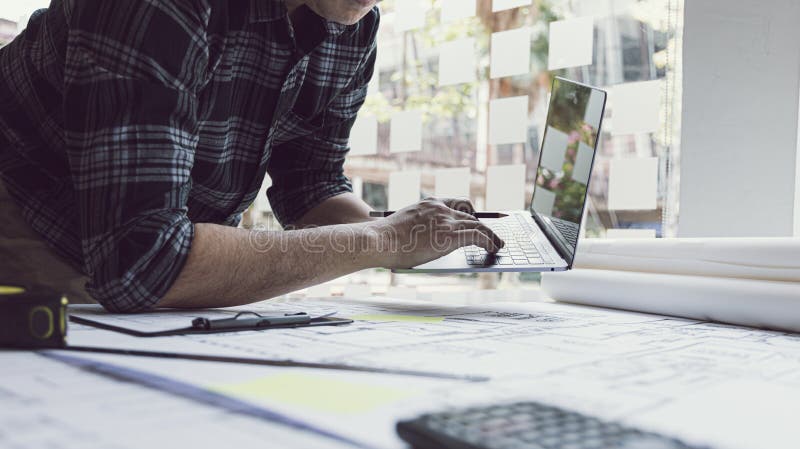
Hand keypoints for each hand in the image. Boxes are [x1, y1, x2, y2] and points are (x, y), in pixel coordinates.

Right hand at [367, 197, 504, 268]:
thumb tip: (429, 240)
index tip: (476, 219)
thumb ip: (421, 227)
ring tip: (497, 243)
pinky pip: (479, 236)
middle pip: (470, 215)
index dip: (470, 213)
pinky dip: (490, 241)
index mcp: (429, 204)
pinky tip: (494, 248)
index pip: (456, 203)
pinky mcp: (450, 235)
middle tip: (490, 235)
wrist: (379, 240)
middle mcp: (440, 208)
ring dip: (490, 235)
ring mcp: (446, 221)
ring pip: (478, 225)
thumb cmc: (386, 239)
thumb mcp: (405, 225)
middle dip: (481, 226)